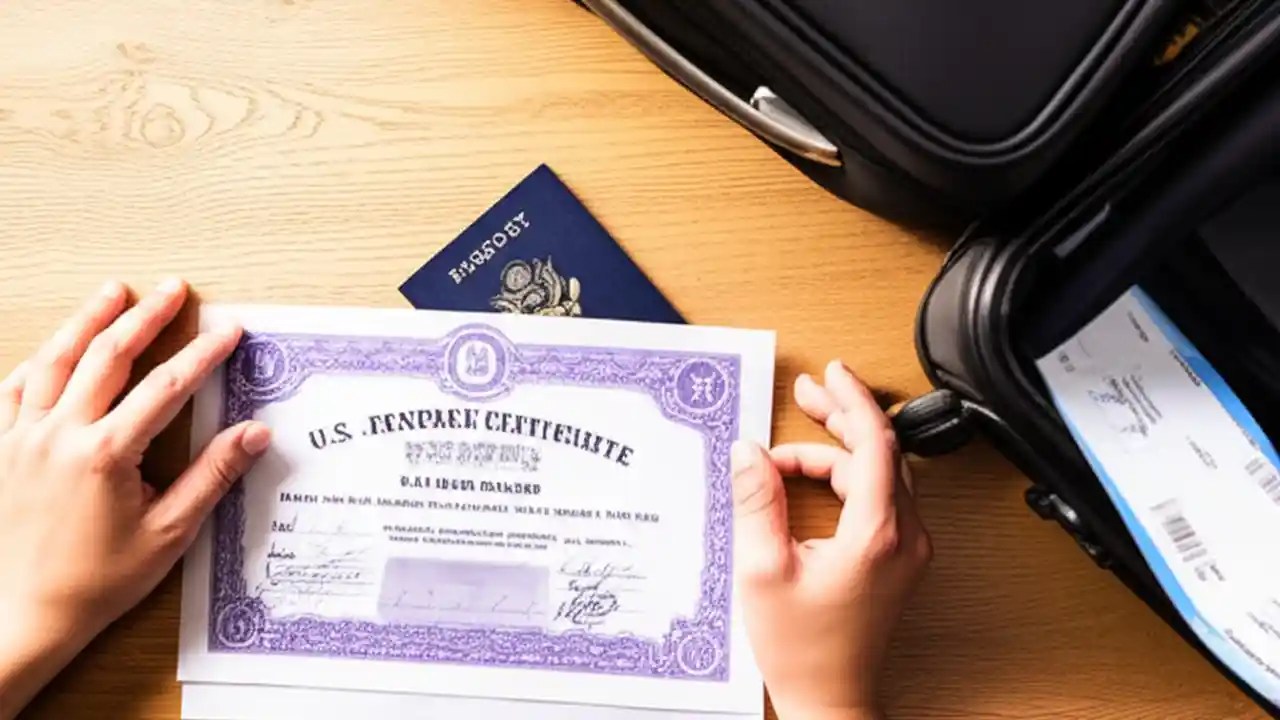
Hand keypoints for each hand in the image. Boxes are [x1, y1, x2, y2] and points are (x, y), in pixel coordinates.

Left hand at [0, 279, 270, 719]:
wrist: (28, 612)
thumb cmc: (100, 578)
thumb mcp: (170, 530)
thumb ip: (213, 474)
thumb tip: (255, 433)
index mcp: (105, 453)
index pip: (165, 387)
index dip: (202, 354)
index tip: (228, 331)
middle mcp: (59, 434)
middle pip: (107, 355)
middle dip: (145, 317)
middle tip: (173, 290)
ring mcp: (24, 437)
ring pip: (55, 359)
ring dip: (87, 320)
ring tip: (114, 291)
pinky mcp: (3, 448)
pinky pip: (14, 388)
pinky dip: (38, 359)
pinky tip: (55, 345)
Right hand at [731, 361, 931, 719]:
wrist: (831, 700)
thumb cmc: (803, 649)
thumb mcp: (762, 569)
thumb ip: (756, 502)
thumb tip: (748, 452)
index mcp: (877, 534)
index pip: (875, 444)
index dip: (851, 401)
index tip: (831, 374)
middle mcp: (904, 536)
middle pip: (881, 452)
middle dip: (841, 417)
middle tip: (805, 395)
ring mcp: (907, 549)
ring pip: (880, 474)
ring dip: (838, 452)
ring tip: (785, 453)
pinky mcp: (898, 559)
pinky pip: (879, 498)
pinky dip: (845, 480)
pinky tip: (808, 480)